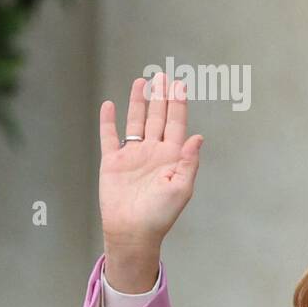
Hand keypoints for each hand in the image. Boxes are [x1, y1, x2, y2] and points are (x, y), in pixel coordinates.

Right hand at [98, 74, 203, 290]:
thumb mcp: (182, 188)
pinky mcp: (113, 162)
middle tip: (163, 75)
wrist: (133, 231)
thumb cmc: (161, 214)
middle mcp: (154, 152)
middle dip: (161, 97)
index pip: (177, 124)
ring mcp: (133, 155)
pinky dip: (109, 121)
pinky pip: (110, 137)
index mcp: (173, 157)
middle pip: (158, 118)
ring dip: (138, 102)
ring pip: (136, 122)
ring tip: (141, 82)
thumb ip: (189, 162)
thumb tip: (199, 136)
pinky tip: (110, 105)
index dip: (178, 104)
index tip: (180, 85)